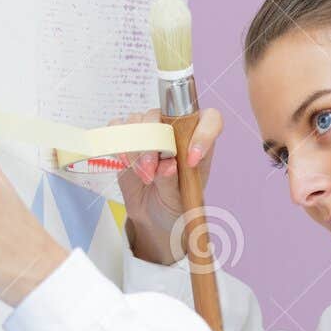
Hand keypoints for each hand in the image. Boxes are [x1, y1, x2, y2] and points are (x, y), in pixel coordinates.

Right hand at [111, 107, 222, 256]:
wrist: (153, 216)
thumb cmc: (174, 204)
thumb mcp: (178, 200)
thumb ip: (172, 182)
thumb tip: (167, 165)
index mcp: (198, 145)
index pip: (210, 120)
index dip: (203, 134)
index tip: (192, 160)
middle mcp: (176, 134)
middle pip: (166, 115)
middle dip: (156, 143)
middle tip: (152, 170)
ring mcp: (151, 133)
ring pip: (141, 120)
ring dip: (138, 147)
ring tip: (144, 175)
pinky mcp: (129, 139)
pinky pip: (119, 127)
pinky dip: (120, 143)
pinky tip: (126, 163)